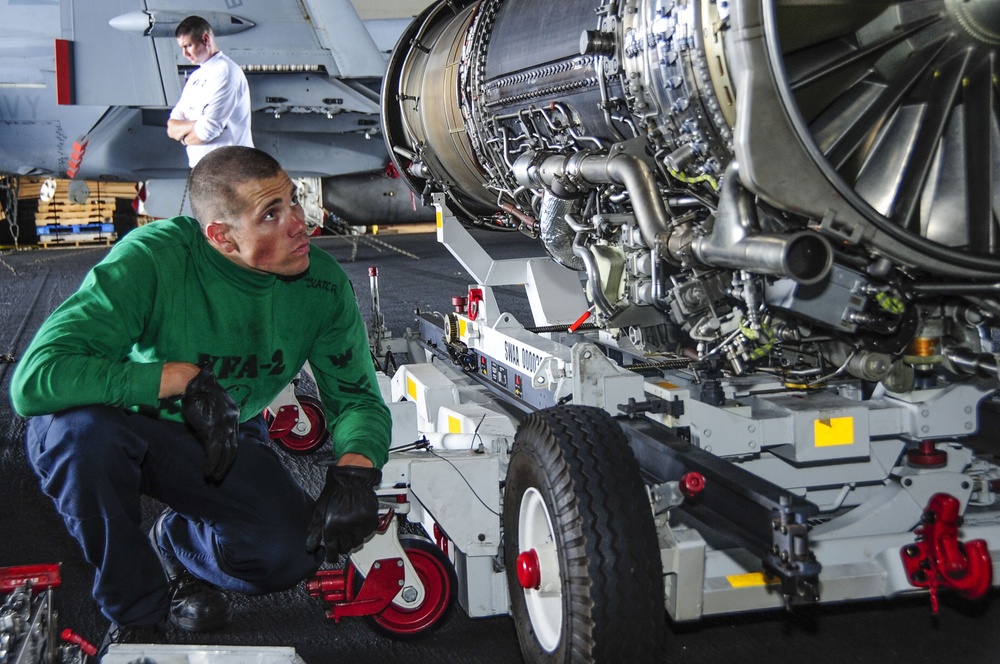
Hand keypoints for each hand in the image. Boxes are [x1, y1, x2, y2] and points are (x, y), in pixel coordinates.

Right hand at [181, 363, 239, 482]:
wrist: (193, 382)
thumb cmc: (198, 391)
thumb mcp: (212, 405)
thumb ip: (215, 418)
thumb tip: (212, 432)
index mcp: (234, 413)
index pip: (235, 437)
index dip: (230, 450)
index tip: (224, 460)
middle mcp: (233, 420)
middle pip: (233, 447)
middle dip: (227, 463)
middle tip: (220, 475)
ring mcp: (223, 426)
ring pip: (226, 452)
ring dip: (220, 467)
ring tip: (214, 478)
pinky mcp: (212, 430)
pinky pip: (214, 452)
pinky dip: (211, 464)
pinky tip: (208, 472)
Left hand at [306, 465, 381, 559]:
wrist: (352, 479)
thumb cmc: (335, 491)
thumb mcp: (319, 510)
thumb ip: (314, 530)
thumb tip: (310, 546)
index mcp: (332, 526)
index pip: (332, 550)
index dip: (332, 556)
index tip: (332, 557)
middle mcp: (347, 528)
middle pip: (346, 548)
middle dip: (342, 547)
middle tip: (340, 541)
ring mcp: (360, 524)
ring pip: (358, 542)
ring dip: (353, 540)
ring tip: (349, 532)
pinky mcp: (371, 520)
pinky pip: (368, 533)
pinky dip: (363, 532)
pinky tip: (358, 525)